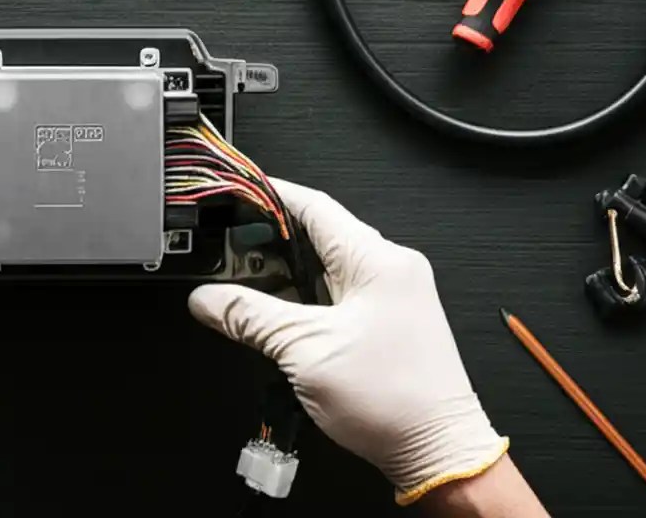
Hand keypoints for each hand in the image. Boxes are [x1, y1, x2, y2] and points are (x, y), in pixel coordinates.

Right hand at [189, 179, 507, 504]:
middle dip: (268, 245)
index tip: (237, 193)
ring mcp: (391, 297)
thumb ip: (249, 317)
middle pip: (316, 237)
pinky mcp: (387, 324)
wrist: (438, 452)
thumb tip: (207, 299)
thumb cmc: (395, 401)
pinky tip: (277, 319)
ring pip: (324, 270)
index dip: (270, 196)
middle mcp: (390, 269)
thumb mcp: (304, 349)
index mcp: (377, 259)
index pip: (314, 206)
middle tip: (226, 256)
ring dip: (284, 279)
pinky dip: (303, 302)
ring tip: (243, 291)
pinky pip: (336, 297)